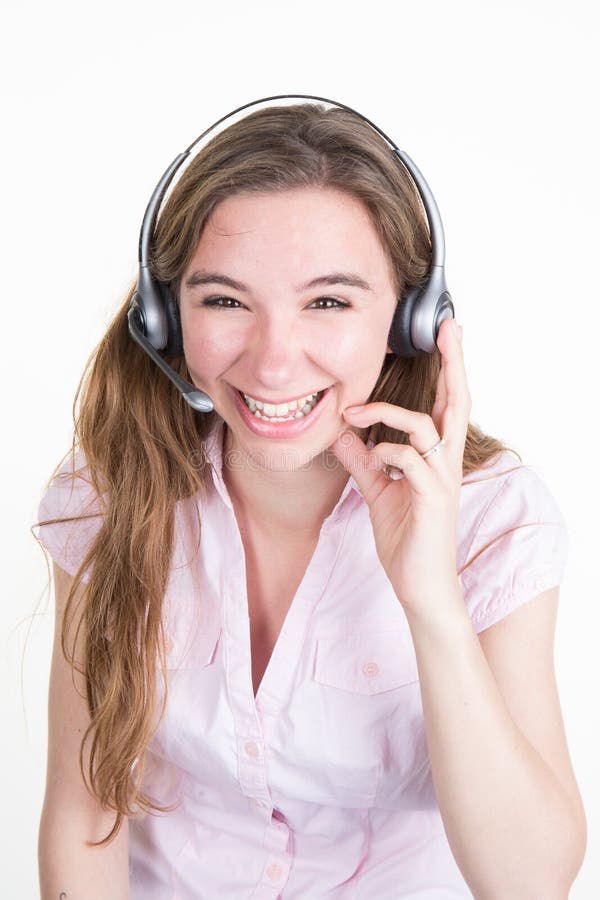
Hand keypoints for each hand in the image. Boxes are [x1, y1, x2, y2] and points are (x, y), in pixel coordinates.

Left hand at [329, 318, 470, 621]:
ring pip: (426, 426)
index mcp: (436, 458)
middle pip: (457, 402)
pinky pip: (409, 460)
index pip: (447, 405)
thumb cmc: (405, 538)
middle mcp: (446, 463)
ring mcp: (442, 479)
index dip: (449, 369)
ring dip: (387, 412)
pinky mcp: (433, 498)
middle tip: (448, 326)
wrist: (418, 585)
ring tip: (355, 413)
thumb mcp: (378, 491)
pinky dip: (384, 452)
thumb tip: (342, 433)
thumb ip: (363, 461)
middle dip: (453, 362)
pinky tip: (369, 460)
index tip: (445, 334)